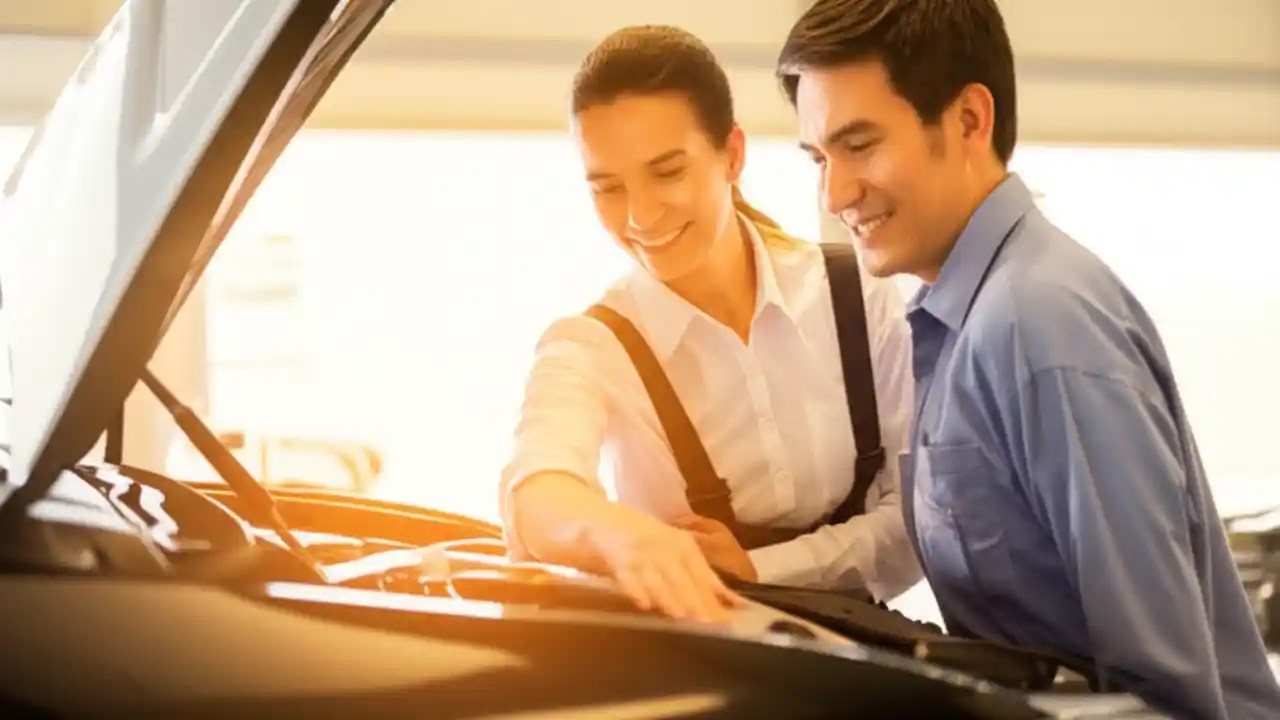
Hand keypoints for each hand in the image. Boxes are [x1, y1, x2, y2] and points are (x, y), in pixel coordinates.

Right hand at [586, 504, 742, 622]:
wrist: (608, 520)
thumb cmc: (649, 538)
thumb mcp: (677, 548)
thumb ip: (700, 575)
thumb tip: (727, 600)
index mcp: (684, 546)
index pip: (702, 574)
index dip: (715, 595)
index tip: (728, 616)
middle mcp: (665, 550)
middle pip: (682, 578)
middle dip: (695, 600)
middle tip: (708, 622)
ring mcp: (641, 556)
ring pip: (657, 580)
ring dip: (669, 597)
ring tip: (681, 615)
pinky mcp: (618, 562)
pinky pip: (628, 578)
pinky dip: (635, 591)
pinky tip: (644, 605)